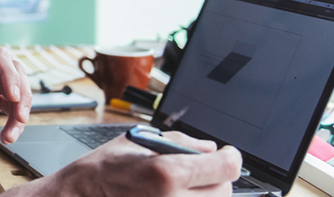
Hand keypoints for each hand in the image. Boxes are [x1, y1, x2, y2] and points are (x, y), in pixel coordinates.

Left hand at [0, 44, 30, 140]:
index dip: (8, 73)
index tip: (12, 95)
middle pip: (13, 70)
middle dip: (20, 93)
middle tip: (20, 115)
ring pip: (16, 89)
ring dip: (20, 110)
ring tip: (12, 132)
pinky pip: (11, 106)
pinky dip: (14, 120)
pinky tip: (9, 134)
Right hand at [53, 131, 241, 196]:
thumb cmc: (101, 172)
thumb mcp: (136, 143)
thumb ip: (179, 143)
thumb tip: (209, 149)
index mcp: (167, 173)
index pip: (227, 168)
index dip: (232, 158)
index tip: (228, 155)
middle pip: (225, 191)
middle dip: (217, 178)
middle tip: (202, 171)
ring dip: (207, 195)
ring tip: (186, 186)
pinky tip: (176, 196)